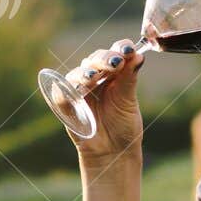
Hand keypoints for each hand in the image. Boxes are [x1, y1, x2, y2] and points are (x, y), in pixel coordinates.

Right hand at [67, 37, 146, 161]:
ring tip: (94, 77)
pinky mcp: (66, 104)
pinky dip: (68, 88)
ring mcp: (80, 90)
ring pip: (78, 73)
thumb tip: (138, 54)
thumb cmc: (123, 127)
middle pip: (96, 59)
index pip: (115, 52)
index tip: (128, 50)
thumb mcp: (128, 101)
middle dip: (105, 59)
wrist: (113, 153)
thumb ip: (130, 78)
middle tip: (115, 63)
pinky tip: (78, 88)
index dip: (120, 48)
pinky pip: (62, 92)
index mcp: (114, 74)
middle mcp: (96, 78)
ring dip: (86, 72)